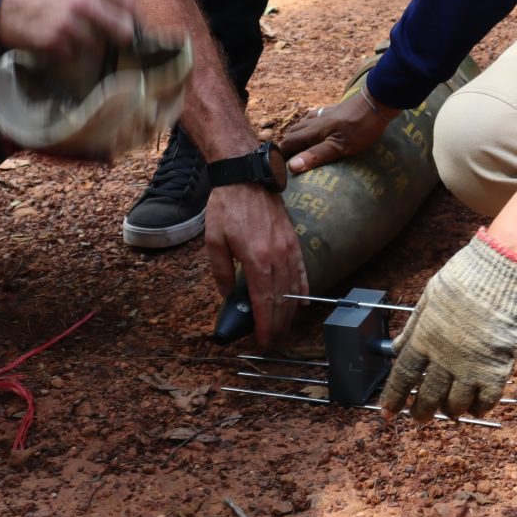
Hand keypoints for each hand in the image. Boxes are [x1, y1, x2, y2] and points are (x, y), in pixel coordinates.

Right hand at [0, 0, 135, 61]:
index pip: (128, 1)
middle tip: (114, 39)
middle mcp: (85, 0)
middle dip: (119, 36)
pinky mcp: (55, 43)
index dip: (131, 14)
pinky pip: (73, 55)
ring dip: (85, 43)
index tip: (130, 22)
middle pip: (122, 29)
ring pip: (96, 44)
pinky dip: (65, 52)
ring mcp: (71, 23)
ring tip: (67, 33)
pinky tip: (52, 40)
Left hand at [205, 173, 307, 345]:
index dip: (264, 324)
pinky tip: (302, 301)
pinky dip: (303, 288)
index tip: (263, 339)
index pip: (263, 301)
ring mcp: (288, 248)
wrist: (246, 177)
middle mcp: (276, 256)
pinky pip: (301, 269)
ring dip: (289, 310)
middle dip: (277, 323)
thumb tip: (227, 293)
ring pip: (293, 287)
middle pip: (281, 299)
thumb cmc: (227, 206)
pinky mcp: (293, 239)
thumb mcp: (214, 241)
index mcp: (256, 259)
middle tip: (272, 338)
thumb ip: (221, 271)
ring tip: (284, 325)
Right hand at [278, 90, 393, 173]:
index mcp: (314, 131)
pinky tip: (314, 125)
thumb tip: (292, 166)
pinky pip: (314, 116)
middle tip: (286, 159)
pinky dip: (308, 123)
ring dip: (296, 134)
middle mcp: (316, 120)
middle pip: (294, 132)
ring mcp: (325, 113)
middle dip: (287, 145)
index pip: (289, 142)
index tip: (279, 167)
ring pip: (303, 122)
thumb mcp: (340, 146)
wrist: (378, 102)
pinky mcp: (335, 110)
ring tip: (296, 145)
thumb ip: (316, 155)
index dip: (281, 155)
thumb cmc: (361, 127)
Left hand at [379, 230, 516, 420]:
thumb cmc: (466, 276)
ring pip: (455, 404)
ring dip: (449, 411)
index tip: (386, 412)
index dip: (394, 397)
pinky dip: (479, 407)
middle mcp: (444, 357)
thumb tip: (398, 347)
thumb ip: (415, 325)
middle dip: (420, 411)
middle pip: (428, 395)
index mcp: (425, 337)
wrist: (503, 271)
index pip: (403, 375)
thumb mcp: (430, 296)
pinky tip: (475, 406)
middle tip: (418, 417)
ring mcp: (471, 366)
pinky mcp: (498, 370)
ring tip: (448, 411)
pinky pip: (486, 400)